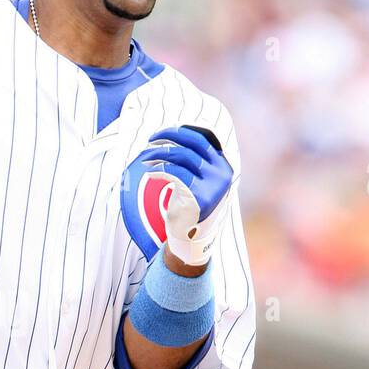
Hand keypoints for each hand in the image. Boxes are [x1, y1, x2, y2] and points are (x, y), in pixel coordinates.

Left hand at [121, 124, 233, 264]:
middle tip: (150, 140)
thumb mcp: (199, 179)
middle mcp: (221, 174)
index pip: (202, 139)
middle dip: (169, 138)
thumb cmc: (191, 203)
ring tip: (145, 157)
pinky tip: (149, 173)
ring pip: (181, 158)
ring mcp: (211, 185)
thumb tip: (178, 133)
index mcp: (223, 166)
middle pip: (191, 146)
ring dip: (160, 154)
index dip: (181, 132)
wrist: (192, 235)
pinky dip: (159, 170)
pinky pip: (174, 174)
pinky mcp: (197, 197)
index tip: (163, 133)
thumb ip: (196, 159)